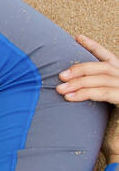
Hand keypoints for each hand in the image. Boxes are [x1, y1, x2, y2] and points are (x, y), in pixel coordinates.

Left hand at [57, 34, 118, 161]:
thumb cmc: (109, 132)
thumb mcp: (97, 106)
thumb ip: (89, 90)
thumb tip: (64, 82)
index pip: (108, 58)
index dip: (94, 47)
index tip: (76, 37)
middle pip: (103, 67)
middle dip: (80, 69)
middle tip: (60, 76)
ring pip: (103, 79)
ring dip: (79, 83)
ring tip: (60, 89)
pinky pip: (106, 93)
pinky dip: (87, 93)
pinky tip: (71, 98)